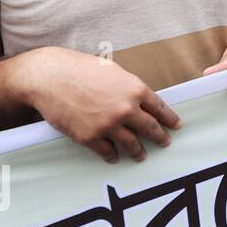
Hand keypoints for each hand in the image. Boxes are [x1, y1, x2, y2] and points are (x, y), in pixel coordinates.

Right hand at [18, 47, 181, 162]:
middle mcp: (126, 109)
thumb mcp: (113, 72)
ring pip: (131, 144)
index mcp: (135, 89)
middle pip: (150, 128)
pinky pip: (107, 152)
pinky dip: (113, 156)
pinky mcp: (90, 137)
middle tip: (165, 142)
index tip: (176, 126)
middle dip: (160, 137)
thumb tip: (140, 101)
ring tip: (141, 155)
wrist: (50, 77)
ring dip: (138, 152)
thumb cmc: (80, 69)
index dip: (170, 119)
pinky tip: (115, 157)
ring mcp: (108, 125)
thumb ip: (129, 88)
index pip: (160, 108)